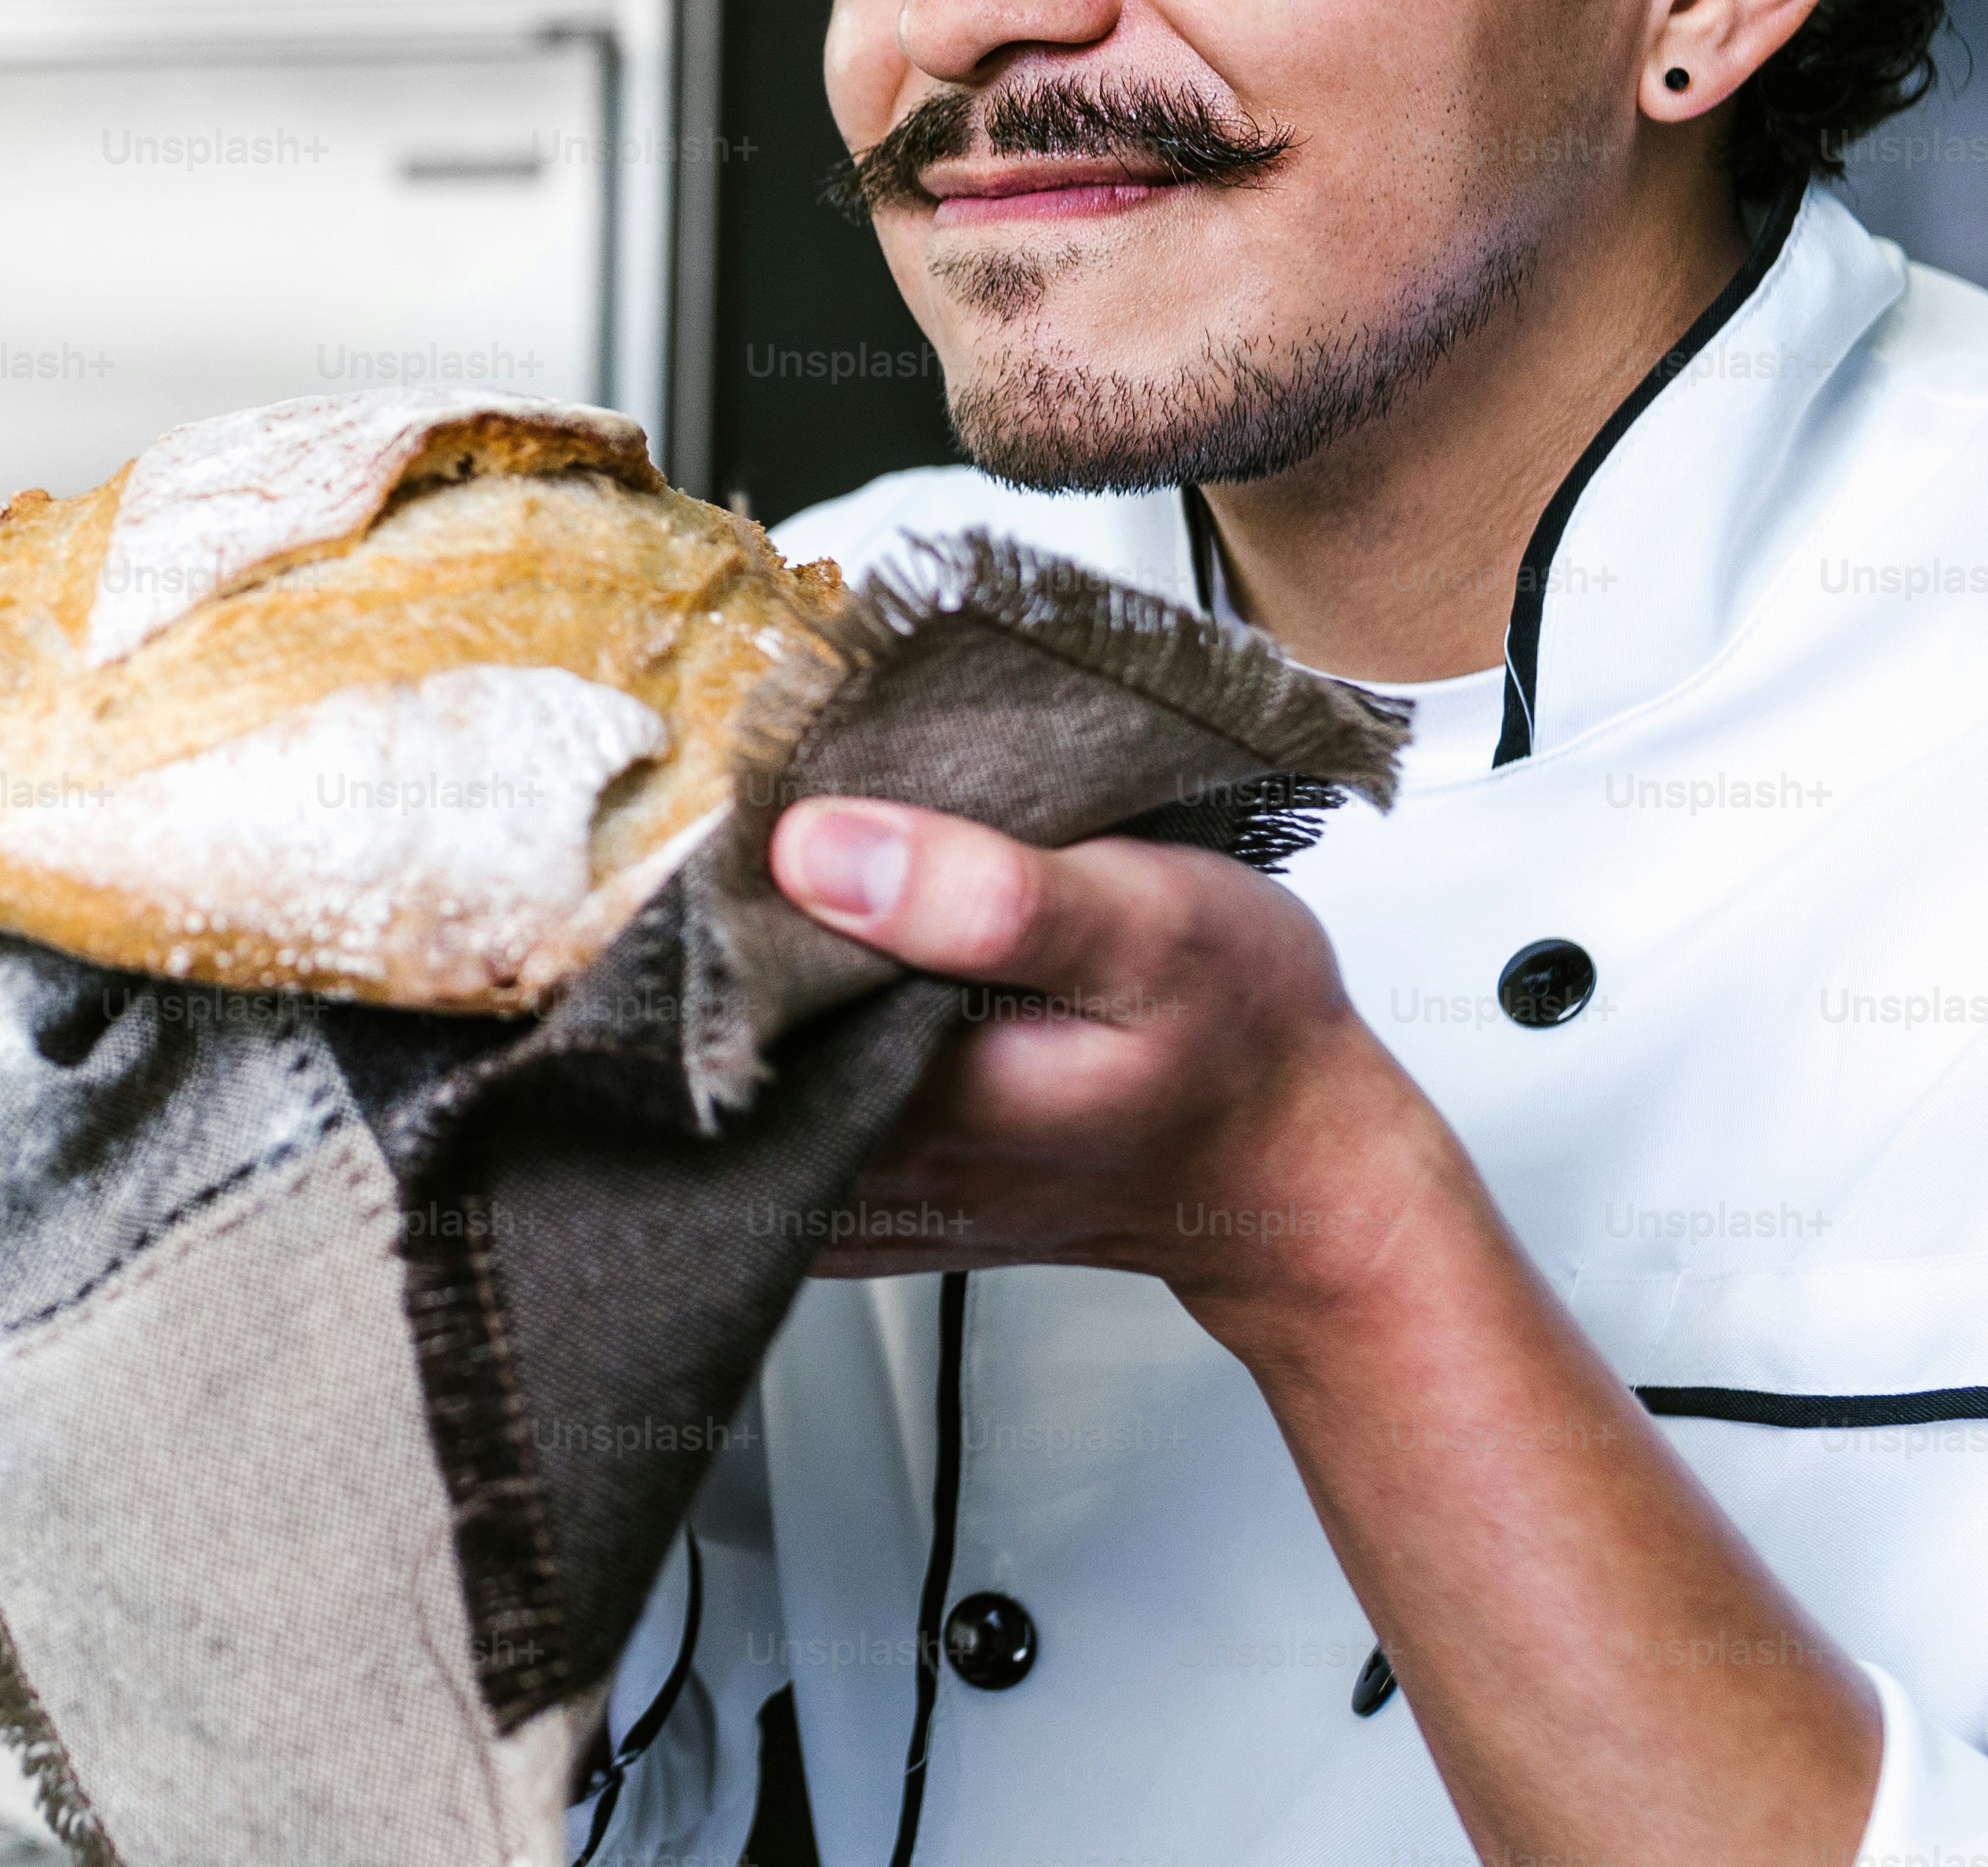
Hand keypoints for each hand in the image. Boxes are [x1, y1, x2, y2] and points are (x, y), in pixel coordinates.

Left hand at [769, 798, 1451, 1328]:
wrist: (1291, 1170)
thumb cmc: (1241, 1045)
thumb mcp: (1143, 931)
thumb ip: (984, 897)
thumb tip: (813, 851)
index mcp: (905, 1103)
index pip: (716, 990)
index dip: (696, 883)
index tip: (729, 801)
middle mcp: (855, 1162)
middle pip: (701, 1024)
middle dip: (706, 913)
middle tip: (758, 813)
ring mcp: (850, 1186)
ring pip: (722, 1055)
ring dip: (734, 957)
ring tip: (787, 867)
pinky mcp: (862, 1185)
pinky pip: (763, 1089)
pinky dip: (770, 1011)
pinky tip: (813, 946)